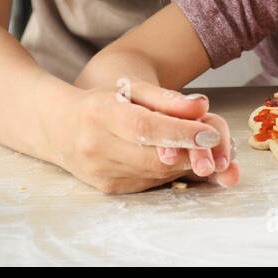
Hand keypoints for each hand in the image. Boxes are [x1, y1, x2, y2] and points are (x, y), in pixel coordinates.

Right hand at [56, 81, 239, 193]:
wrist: (60, 128)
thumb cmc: (102, 103)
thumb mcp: (132, 89)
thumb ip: (167, 98)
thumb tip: (201, 106)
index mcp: (100, 114)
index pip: (145, 127)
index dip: (180, 132)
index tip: (210, 133)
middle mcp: (96, 147)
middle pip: (152, 157)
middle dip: (190, 153)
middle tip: (216, 146)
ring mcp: (100, 172)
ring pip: (154, 173)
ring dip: (184, 163)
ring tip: (202, 150)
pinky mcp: (108, 188)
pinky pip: (148, 183)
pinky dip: (169, 172)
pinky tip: (177, 159)